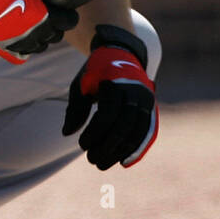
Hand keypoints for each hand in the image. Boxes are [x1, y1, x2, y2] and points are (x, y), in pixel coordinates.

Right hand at [0, 0, 76, 63]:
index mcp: (45, 16)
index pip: (69, 21)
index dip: (67, 15)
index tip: (63, 11)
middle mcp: (36, 34)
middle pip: (56, 36)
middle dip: (54, 26)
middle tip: (45, 16)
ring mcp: (20, 45)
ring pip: (40, 47)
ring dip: (39, 37)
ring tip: (29, 25)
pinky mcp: (5, 51)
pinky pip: (22, 54)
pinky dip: (23, 47)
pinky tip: (17, 36)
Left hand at [62, 25, 157, 168]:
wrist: (122, 54)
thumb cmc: (97, 71)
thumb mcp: (81, 84)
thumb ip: (75, 108)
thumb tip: (67, 133)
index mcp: (116, 83)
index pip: (107, 115)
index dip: (94, 134)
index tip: (81, 145)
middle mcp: (135, 92)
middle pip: (124, 127)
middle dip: (107, 148)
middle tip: (91, 160)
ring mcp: (146, 101)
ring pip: (137, 133)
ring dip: (120, 153)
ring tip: (102, 164)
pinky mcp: (151, 108)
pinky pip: (148, 132)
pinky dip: (138, 149)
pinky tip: (124, 163)